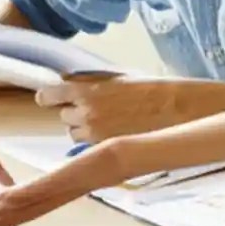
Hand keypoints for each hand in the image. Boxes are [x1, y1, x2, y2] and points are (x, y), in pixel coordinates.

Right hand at [0, 141, 126, 225]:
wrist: (116, 162)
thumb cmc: (88, 168)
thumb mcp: (52, 181)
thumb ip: (25, 190)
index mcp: (39, 203)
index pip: (4, 219)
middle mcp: (42, 202)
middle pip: (3, 219)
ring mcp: (50, 193)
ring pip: (12, 209)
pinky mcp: (59, 181)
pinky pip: (32, 191)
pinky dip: (13, 197)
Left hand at [36, 77, 178, 142]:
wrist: (176, 109)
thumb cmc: (150, 88)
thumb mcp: (117, 77)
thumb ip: (91, 82)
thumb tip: (69, 82)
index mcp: (87, 90)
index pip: (50, 95)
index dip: (49, 97)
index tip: (48, 98)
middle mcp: (86, 113)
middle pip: (64, 116)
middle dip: (74, 113)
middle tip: (93, 109)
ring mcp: (95, 134)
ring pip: (74, 134)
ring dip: (83, 129)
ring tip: (106, 122)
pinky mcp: (106, 148)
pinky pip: (89, 146)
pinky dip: (95, 141)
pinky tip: (114, 132)